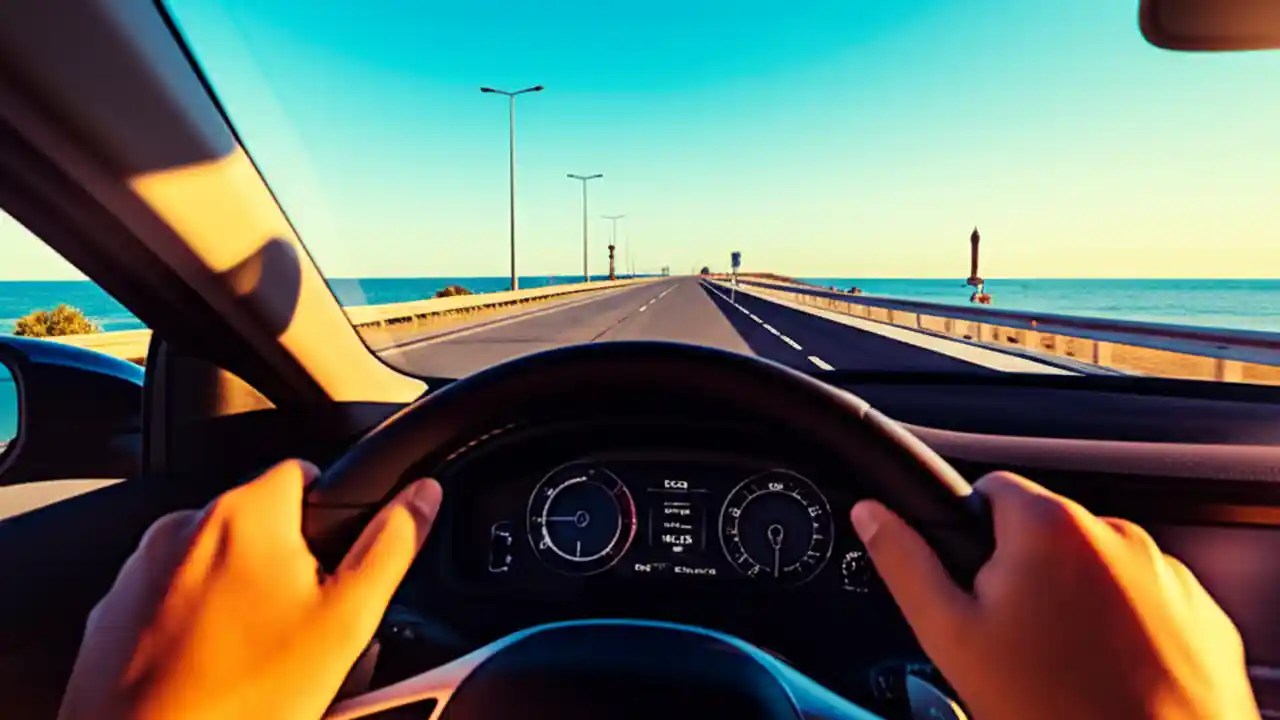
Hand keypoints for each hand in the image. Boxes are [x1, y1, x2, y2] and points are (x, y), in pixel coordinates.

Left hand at [57, 459, 441, 719]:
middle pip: (259, 521)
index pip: (305, 473)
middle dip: (285, 561)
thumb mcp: (344, 623)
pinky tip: (212, 666)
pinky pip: (169, 598)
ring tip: (254, 655)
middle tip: (301, 625)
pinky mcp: (112, 611)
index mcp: (247, 514)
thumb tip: (421, 496)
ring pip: (213, 561)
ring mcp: (140, 569)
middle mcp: (183, 526)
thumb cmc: (244, 699)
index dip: (331, 517)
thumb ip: (389, 547)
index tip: (335, 566)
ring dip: (237, 590)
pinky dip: (192, 621)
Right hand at [851, 471, 1259, 719]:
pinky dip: (1123, 629)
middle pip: (1044, 532)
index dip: (969, 534)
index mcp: (1049, 527)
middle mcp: (1115, 535)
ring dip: (1075, 601)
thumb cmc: (1053, 709)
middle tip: (1013, 641)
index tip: (973, 586)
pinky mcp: (1199, 615)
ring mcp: (1167, 574)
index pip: (990, 488)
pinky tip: (1106, 674)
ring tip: (1063, 666)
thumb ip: (906, 563)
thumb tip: (871, 515)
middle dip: (1023, 573)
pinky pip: (1145, 604)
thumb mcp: (952, 636)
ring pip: (1095, 569)